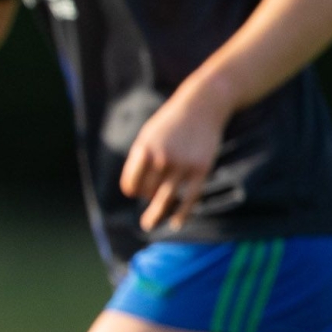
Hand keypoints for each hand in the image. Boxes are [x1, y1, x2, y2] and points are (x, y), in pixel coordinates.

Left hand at [120, 85, 229, 231]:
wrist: (201, 106)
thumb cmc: (171, 123)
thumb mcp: (149, 136)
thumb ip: (141, 159)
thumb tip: (134, 189)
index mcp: (144, 150)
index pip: (131, 183)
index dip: (132, 190)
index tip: (135, 192)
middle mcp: (161, 158)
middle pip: (147, 191)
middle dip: (146, 196)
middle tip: (149, 197)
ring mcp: (182, 165)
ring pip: (165, 198)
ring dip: (156, 215)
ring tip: (148, 225)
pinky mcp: (201, 169)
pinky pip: (190, 198)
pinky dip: (182, 213)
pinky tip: (176, 224)